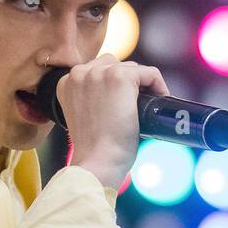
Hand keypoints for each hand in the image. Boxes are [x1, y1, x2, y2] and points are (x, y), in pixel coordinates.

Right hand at [60, 55, 170, 191]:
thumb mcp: (85, 119)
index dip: (114, 87)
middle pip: (114, 65)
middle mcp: (79, 73)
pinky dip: (159, 85)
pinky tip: (161, 100)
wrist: (97, 163)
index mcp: (66, 83)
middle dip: (128, 83)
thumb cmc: (94, 151)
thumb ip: (92, 102)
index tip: (125, 103)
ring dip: (142, 85)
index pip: (96, 72)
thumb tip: (115, 99)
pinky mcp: (120, 76)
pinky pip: (149, 72)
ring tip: (149, 107)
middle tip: (140, 106)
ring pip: (132, 69)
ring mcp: (99, 73)